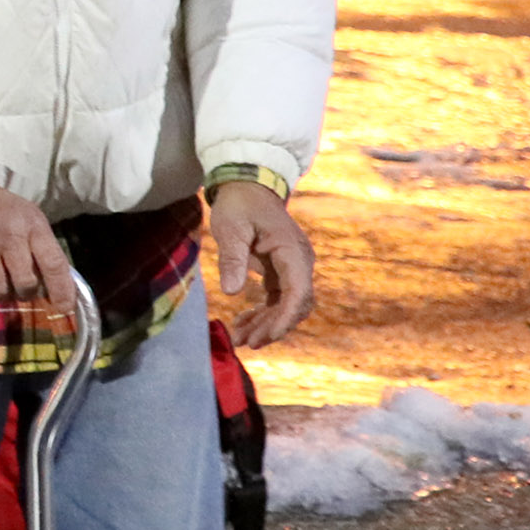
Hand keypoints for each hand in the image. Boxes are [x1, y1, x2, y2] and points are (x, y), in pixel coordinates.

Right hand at [0, 173, 78, 307]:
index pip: (54, 264)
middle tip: (18, 288)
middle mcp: (9, 235)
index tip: (64, 308)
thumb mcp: (25, 216)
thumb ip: (40, 247)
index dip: (62, 290)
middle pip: (26, 284)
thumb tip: (52, 287)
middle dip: (24, 293)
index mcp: (32, 224)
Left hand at [209, 179, 316, 345]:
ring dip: (267, 323)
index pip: (298, 291)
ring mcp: (292, 267)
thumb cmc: (239, 204)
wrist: (248, 186)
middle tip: (247, 342)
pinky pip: (278, 298)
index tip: (268, 336)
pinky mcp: (282, 270)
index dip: (285, 317)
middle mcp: (299, 261)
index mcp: (292, 251)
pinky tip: (243, 322)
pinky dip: (263, 312)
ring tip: (241, 338)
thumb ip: (232, 258)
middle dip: (274, 326)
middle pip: (296, 303)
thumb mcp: (230, 228)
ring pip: (287, 304)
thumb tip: (231, 292)